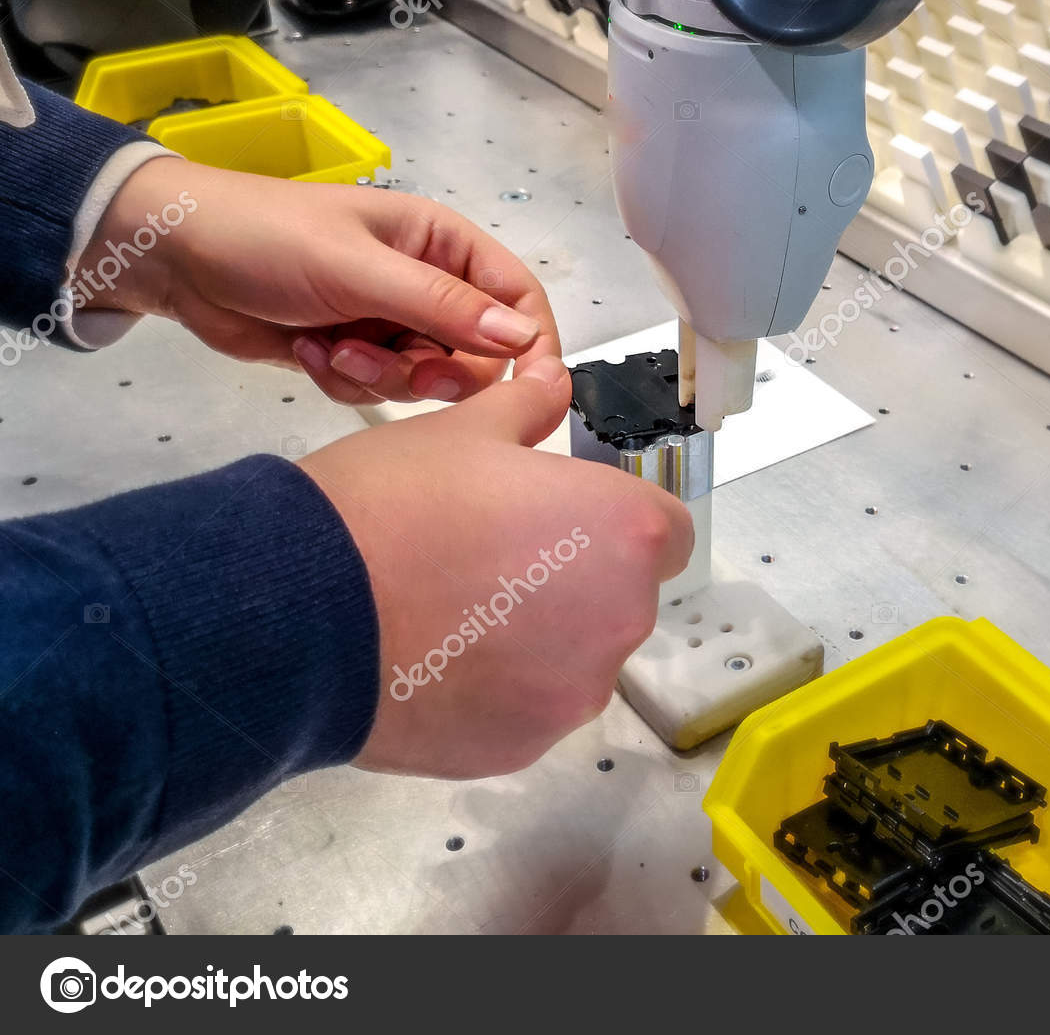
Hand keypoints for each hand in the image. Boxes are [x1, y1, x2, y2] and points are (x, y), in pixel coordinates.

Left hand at [87, 157, 559, 403]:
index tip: (532, 390)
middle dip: (432, 370)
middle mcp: (427, 284)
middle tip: (387, 362)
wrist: (176, 258)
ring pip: (426, 381)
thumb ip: (442, 306)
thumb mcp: (359, 268)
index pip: (516, 296)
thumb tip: (523, 337)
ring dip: (379, 375)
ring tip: (330, 347)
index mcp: (441, 244)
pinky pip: (380, 392)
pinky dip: (345, 381)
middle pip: (476, 354)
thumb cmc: (269, 238)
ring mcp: (391, 322)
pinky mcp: (356, 354)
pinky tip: (308, 351)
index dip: (531, 343)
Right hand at [298, 355, 694, 777]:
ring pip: (575, 660)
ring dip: (538, 640)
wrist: (298, 610)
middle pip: (621, 598)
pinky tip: (435, 661)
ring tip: (454, 613)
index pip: (666, 532)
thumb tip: (551, 388)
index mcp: (624, 534)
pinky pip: (527, 711)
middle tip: (492, 558)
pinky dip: (497, 692)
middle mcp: (620, 620)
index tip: (566, 518)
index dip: (618, 522)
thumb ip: (528, 410)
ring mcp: (572, 695)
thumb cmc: (391, 507)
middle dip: (574, 579)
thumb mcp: (464, 432)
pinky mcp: (522, 748)